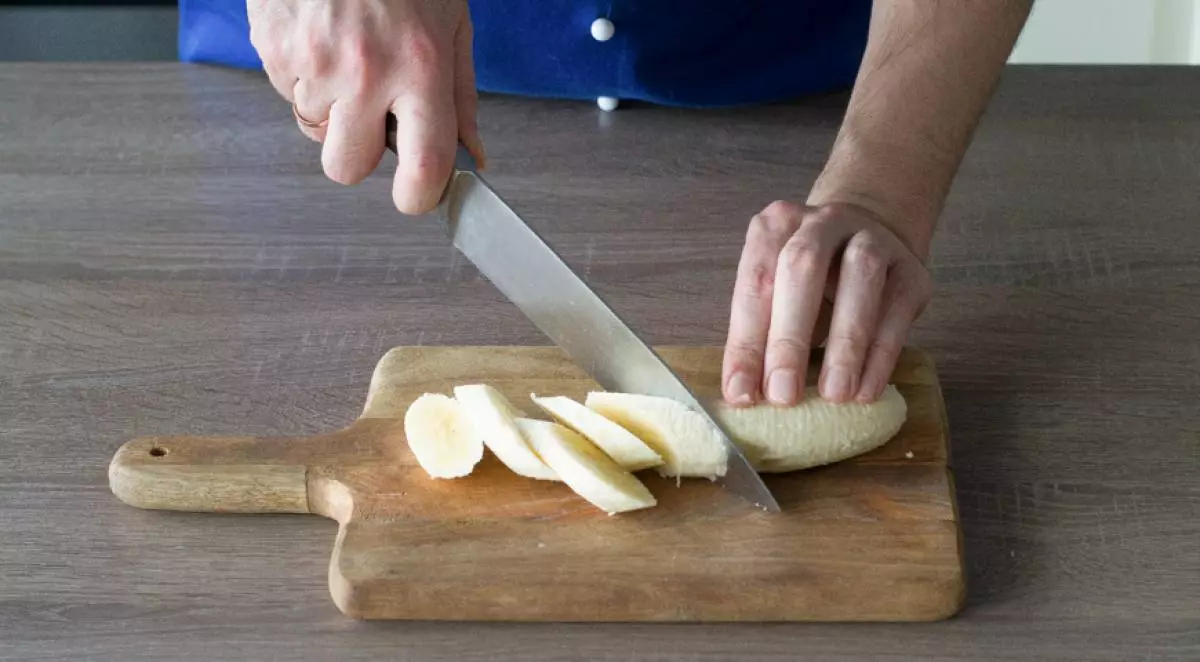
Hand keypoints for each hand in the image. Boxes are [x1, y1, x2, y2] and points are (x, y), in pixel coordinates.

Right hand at [247, 0, 484, 213]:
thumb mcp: (451, 26)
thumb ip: (460, 100)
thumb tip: (473, 157)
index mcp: (419, 68)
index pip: (423, 167)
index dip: (420, 197)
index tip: (420, 195)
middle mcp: (364, 72)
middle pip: (347, 168)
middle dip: (357, 154)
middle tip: (371, 119)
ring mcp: (312, 62)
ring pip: (313, 131)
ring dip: (330, 110)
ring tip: (348, 59)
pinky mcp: (274, 48)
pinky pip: (288, 93)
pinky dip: (306, 79)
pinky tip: (323, 40)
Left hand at [722, 201, 931, 406]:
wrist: (872, 239)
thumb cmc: (811, 281)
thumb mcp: (777, 295)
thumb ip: (761, 335)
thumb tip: (746, 393)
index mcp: (776, 226)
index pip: (755, 283)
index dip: (746, 341)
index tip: (741, 394)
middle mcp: (823, 222)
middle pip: (802, 267)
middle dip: (789, 336)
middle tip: (783, 395)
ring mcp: (873, 239)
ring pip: (860, 277)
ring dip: (844, 342)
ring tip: (834, 395)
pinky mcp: (911, 270)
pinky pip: (897, 310)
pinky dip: (880, 355)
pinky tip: (865, 391)